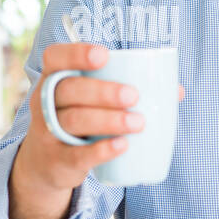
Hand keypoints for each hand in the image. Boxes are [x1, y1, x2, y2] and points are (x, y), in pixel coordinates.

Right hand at [16, 42, 185, 194]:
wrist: (47, 165)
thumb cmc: (78, 122)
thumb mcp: (88, 103)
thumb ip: (123, 90)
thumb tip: (175, 90)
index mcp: (53, 79)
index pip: (55, 57)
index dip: (76, 53)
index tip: (105, 56)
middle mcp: (43, 103)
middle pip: (68, 90)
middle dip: (102, 91)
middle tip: (134, 96)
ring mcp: (46, 133)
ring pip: (73, 120)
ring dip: (108, 120)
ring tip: (139, 123)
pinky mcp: (57, 161)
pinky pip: (77, 155)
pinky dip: (101, 150)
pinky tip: (123, 146)